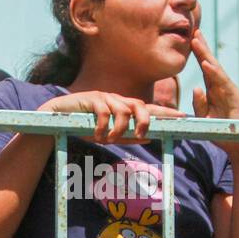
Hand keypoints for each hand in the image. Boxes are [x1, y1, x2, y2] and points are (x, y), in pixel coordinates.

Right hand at [40, 90, 184, 143]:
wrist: (56, 116)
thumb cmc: (82, 126)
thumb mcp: (107, 135)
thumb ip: (126, 136)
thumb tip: (148, 138)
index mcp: (123, 107)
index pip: (148, 109)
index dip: (165, 112)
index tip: (182, 117)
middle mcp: (117, 100)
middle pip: (140, 105)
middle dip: (145, 121)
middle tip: (140, 135)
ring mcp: (105, 98)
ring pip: (124, 110)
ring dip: (120, 129)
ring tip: (110, 140)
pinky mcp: (91, 98)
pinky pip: (105, 112)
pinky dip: (104, 126)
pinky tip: (97, 135)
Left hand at [190, 30, 238, 156]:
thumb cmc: (223, 132)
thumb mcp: (205, 118)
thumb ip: (200, 104)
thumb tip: (196, 88)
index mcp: (215, 91)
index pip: (205, 69)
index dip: (198, 54)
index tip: (190, 39)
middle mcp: (224, 88)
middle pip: (211, 64)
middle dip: (202, 47)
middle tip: (194, 30)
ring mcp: (231, 92)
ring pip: (216, 71)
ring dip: (206, 55)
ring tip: (196, 41)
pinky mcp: (236, 99)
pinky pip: (224, 84)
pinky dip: (215, 74)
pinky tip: (206, 64)